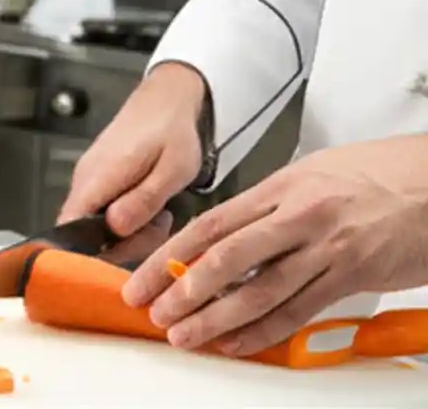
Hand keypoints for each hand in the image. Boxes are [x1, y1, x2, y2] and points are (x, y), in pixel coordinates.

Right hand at [59, 62, 206, 236]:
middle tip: (158, 231)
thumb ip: (143, 199)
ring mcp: (88, 181)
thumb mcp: (172, 168)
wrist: (165, 100)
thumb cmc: (172, 132)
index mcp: (98, 178)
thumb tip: (115, 227)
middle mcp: (84, 181)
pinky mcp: (97, 182)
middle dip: (122, 244)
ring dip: (129, 233)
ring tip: (161, 217)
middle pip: (84, 233)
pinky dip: (128, 220)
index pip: (69, 228)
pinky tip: (152, 210)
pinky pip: (103, 213)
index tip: (127, 254)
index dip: (90, 252)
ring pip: (96, 225)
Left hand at [123, 135, 427, 356]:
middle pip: (226, 257)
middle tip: (155, 311)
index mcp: (280, 187)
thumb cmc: (374, 175)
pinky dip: (264, 330)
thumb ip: (266, 205)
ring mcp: (326, 247)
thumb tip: (222, 234)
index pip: (211, 223)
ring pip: (260, 290)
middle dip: (183, 289)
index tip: (144, 277)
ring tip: (186, 334)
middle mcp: (298, 216)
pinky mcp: (353, 274)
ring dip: (216, 317)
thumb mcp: (310, 174)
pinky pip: (299, 308)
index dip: (171, 255)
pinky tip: (238, 342)